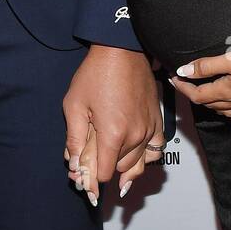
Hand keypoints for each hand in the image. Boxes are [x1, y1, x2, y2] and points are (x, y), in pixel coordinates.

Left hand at [63, 45, 162, 200]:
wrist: (121, 50)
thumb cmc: (96, 74)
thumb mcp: (74, 105)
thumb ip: (73, 140)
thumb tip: (74, 166)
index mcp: (114, 134)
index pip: (104, 174)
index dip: (91, 179)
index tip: (82, 178)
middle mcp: (136, 135)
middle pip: (118, 169)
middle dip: (102, 169)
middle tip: (88, 163)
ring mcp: (149, 129)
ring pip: (136, 163)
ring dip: (121, 165)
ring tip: (107, 161)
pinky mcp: (157, 121)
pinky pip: (155, 151)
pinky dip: (145, 160)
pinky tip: (133, 161)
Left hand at [168, 40, 230, 117]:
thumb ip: (208, 66)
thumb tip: (184, 71)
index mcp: (227, 92)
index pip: (197, 94)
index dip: (182, 87)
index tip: (173, 79)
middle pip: (208, 103)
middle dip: (193, 94)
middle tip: (184, 83)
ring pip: (223, 109)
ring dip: (209, 102)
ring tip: (203, 91)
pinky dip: (227, 106)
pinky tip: (230, 100)